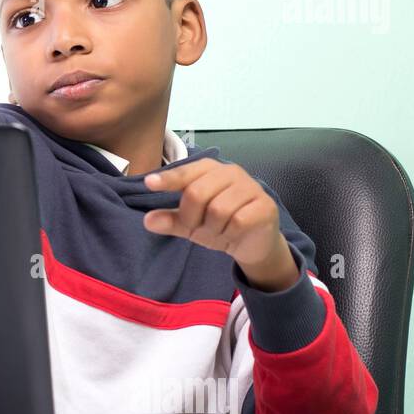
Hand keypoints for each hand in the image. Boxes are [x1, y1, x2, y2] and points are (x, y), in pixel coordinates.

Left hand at [141, 158, 297, 288]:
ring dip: (212, 228)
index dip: (168, 179)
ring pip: (218, 209)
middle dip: (191, 218)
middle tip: (196, 228)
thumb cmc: (219, 225)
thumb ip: (171, 220)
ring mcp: (250, 187)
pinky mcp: (264, 206)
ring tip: (218, 231)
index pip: (185, 172)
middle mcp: (231, 173)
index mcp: (209, 170)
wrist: (253, 243)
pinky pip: (238, 221)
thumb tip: (148, 220)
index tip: (149, 183)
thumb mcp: (190, 224)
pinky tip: (233, 234)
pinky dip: (229, 233)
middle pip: (197, 193)